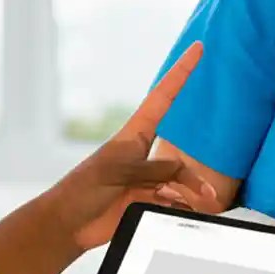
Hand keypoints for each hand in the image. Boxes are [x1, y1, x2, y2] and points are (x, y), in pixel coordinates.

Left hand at [40, 43, 217, 251]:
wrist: (69, 224)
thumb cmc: (84, 189)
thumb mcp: (119, 171)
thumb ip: (154, 168)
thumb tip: (183, 172)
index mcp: (134, 135)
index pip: (164, 96)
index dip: (181, 72)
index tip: (198, 49)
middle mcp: (144, 155)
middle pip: (180, 158)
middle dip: (193, 176)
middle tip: (205, 193)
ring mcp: (147, 179)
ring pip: (181, 182)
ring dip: (189, 196)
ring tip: (194, 209)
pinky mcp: (148, 201)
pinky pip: (175, 201)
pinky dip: (180, 208)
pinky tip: (178, 214)